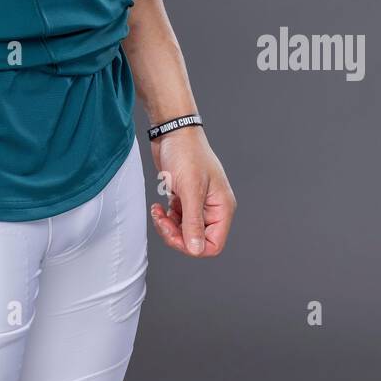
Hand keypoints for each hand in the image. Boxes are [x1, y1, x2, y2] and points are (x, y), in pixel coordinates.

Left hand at [148, 127, 235, 256]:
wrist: (172, 131)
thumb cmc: (186, 153)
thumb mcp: (190, 189)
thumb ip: (193, 222)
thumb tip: (195, 250)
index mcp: (222, 207)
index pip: (213, 244)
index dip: (193, 246)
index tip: (174, 233)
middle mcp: (213, 208)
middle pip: (197, 240)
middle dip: (176, 235)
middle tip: (162, 220)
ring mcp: (199, 203)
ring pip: (185, 231)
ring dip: (169, 226)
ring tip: (158, 211)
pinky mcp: (185, 198)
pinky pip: (177, 219)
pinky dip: (166, 217)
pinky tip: (158, 206)